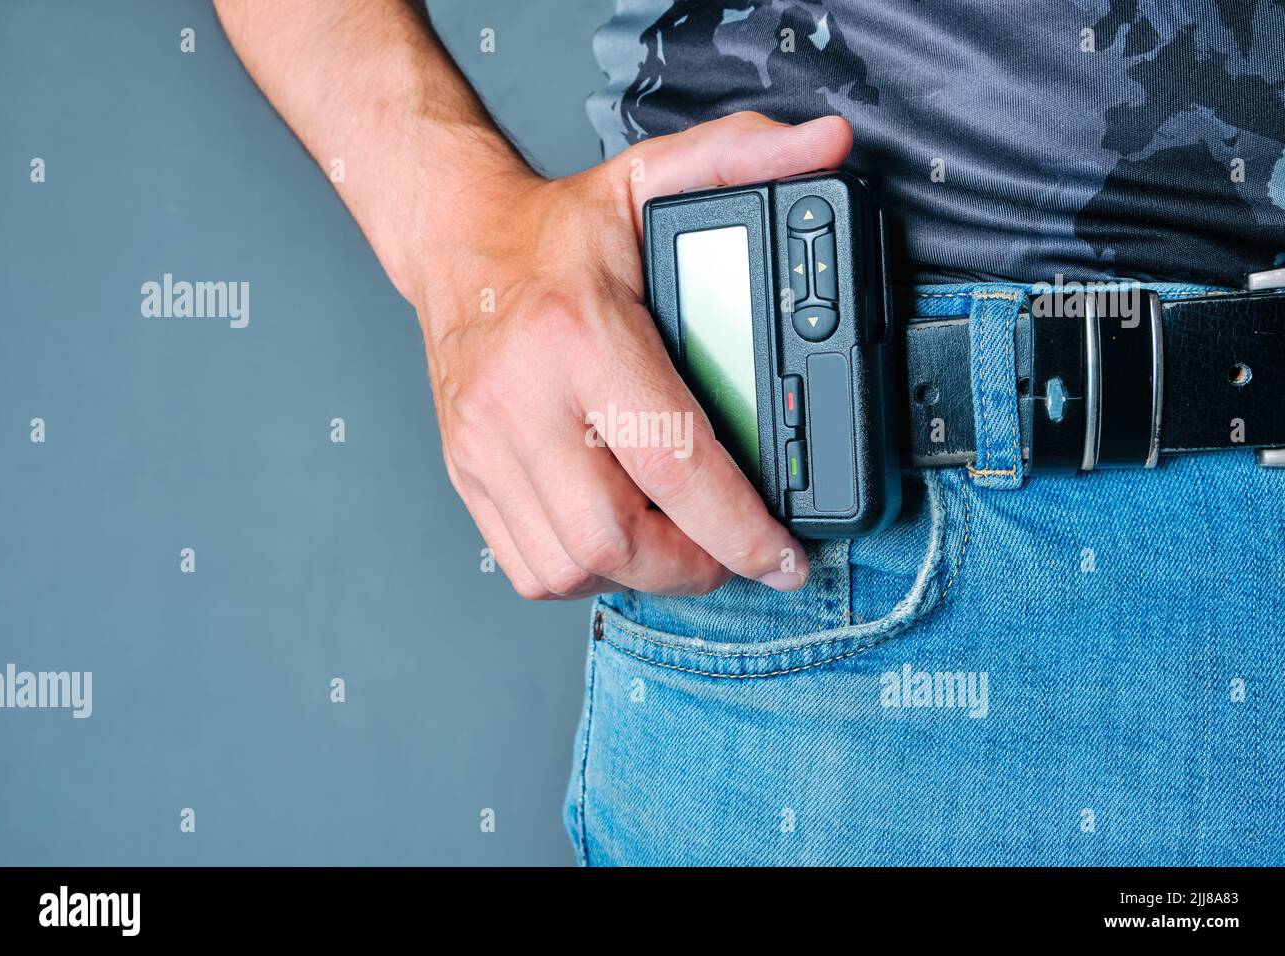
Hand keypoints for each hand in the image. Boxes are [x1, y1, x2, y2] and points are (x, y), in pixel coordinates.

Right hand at [411, 112, 853, 599]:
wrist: (456, 245)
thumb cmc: (557, 233)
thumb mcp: (651, 176)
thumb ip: (742, 157)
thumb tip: (829, 145)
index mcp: (580, 336)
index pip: (673, 458)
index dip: (739, 527)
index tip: (783, 558)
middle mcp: (523, 400)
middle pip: (614, 537)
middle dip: (689, 566)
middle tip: (730, 550)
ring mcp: (486, 446)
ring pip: (567, 566)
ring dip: (638, 574)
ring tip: (676, 544)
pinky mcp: (468, 473)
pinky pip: (527, 566)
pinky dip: (585, 571)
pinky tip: (616, 536)